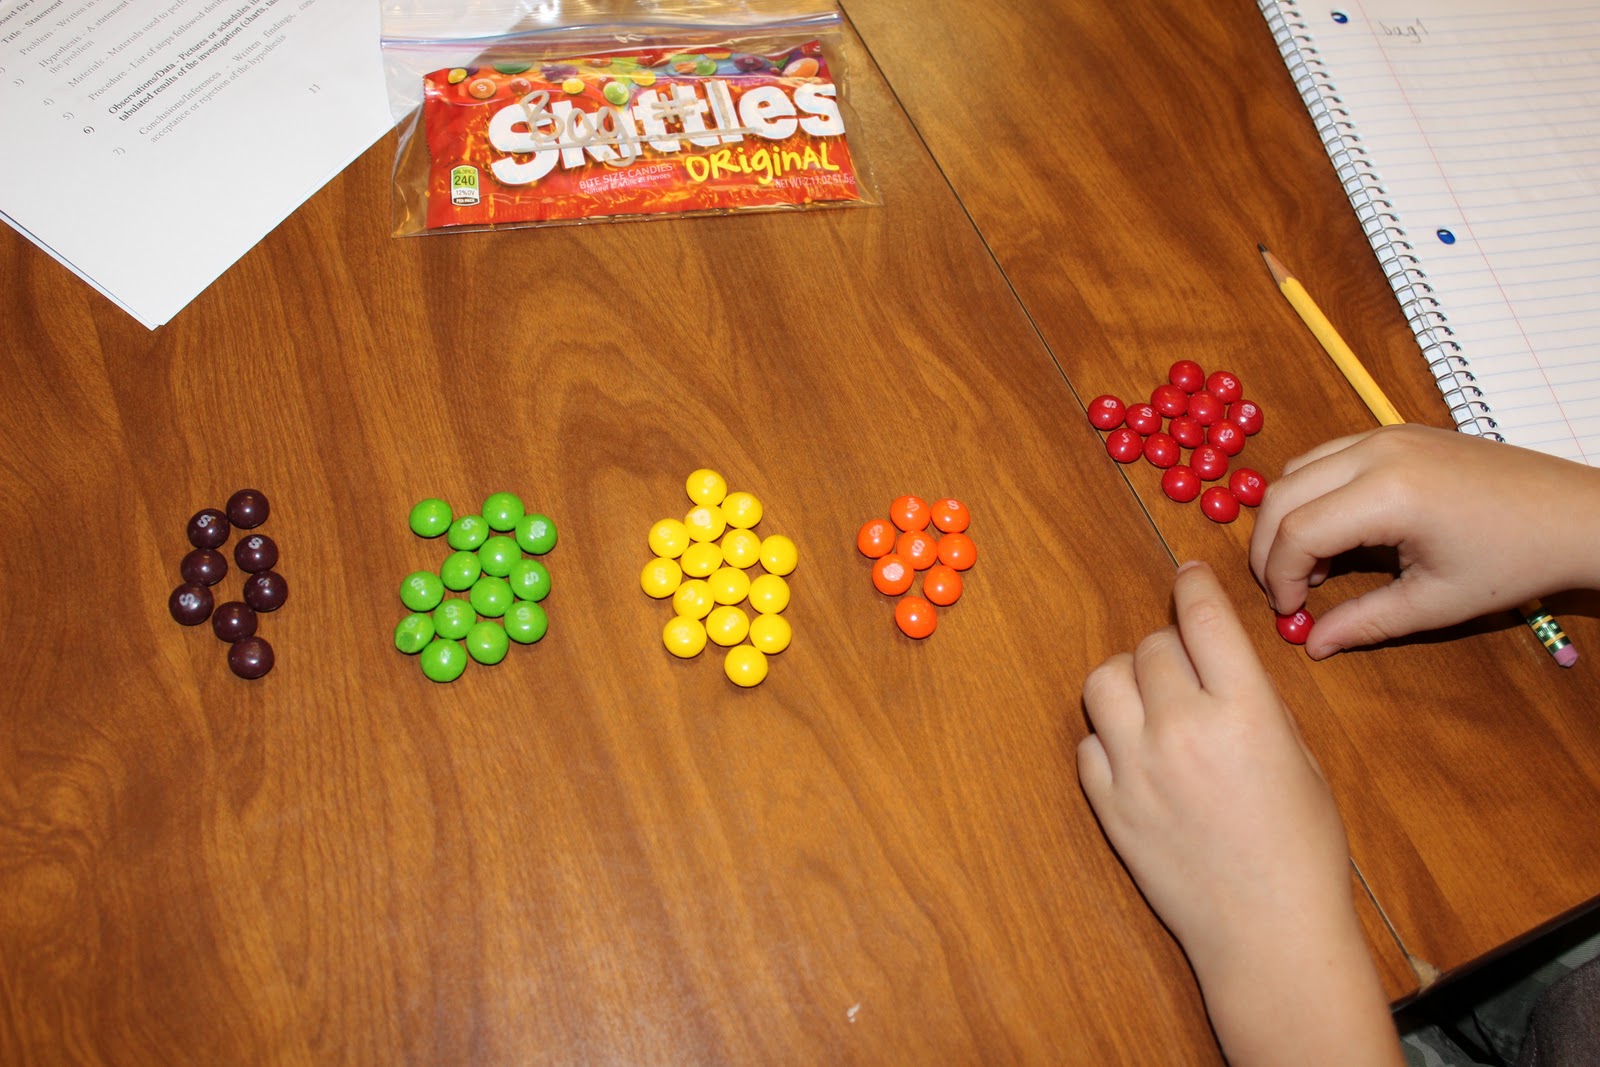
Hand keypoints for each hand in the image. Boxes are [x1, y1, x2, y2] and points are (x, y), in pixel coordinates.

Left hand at [1078, 561, 1398, 1065]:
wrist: (1268, 931)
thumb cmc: (1302, 849)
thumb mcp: (1298, 757)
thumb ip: (1252, 702)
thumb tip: (1215, 661)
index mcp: (1244, 711)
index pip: (1203, 618)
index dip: (1193, 587)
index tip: (1186, 576)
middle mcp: (1183, 729)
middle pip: (1151, 646)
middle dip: (1169, 650)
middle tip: (1186, 673)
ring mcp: (1136, 766)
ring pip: (1103, 682)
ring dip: (1127, 681)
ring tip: (1150, 703)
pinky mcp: (1107, 803)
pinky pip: (1087, 743)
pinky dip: (1107, 739)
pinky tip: (1136, 755)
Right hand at [1250, 424, 1599, 658]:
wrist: (1576, 514)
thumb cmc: (1516, 561)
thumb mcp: (1436, 603)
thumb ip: (1364, 622)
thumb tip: (1312, 645)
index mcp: (1389, 494)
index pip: (1295, 532)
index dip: (1279, 578)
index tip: (1291, 614)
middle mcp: (1377, 452)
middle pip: (1280, 495)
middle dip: (1269, 549)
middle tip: (1284, 592)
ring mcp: (1385, 434)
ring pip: (1295, 470)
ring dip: (1287, 518)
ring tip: (1312, 566)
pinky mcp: (1395, 432)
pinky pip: (1325, 457)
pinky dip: (1311, 493)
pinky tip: (1337, 533)